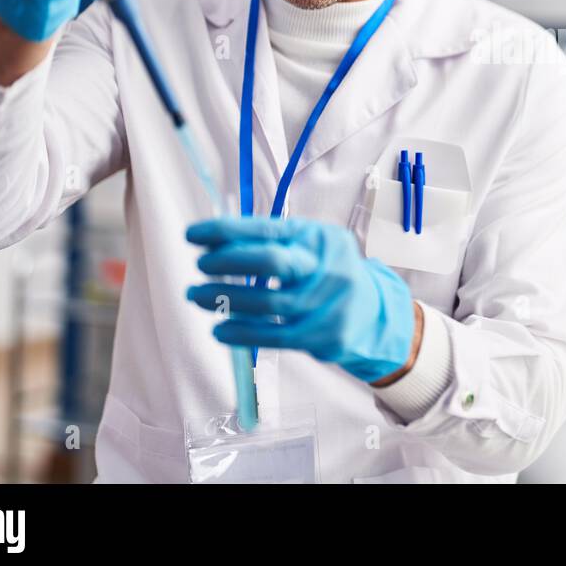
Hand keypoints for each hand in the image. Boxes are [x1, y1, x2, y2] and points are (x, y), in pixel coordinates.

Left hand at [185, 217, 416, 383]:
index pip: (268, 229)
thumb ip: (270, 242)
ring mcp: (327, 303)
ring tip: (198, 296)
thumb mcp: (309, 246)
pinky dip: (242, 333)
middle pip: (273, 261)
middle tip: (200, 265)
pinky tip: (220, 328)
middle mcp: (327, 266)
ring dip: (225, 299)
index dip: (227, 231)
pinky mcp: (323, 336)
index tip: (192, 234)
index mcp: (318, 237)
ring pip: (268, 303)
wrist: (373, 313)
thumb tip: (211, 240)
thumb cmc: (327, 273)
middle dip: (228, 262)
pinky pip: (274, 336)